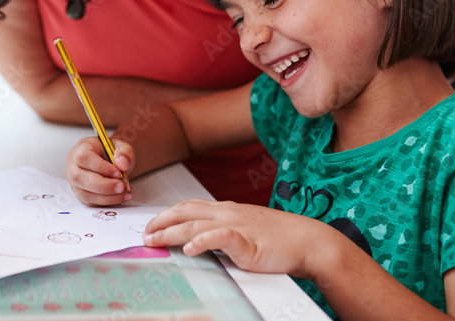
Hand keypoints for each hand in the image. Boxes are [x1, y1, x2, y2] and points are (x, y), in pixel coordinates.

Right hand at [66, 136, 134, 205]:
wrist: (112, 162)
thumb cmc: (112, 153)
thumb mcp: (121, 146)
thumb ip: (124, 152)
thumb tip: (122, 164)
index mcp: (80, 149)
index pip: (83, 157)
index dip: (100, 167)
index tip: (118, 172)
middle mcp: (74, 166)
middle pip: (79, 178)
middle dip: (103, 185)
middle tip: (122, 186)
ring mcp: (76, 183)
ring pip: (86, 194)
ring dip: (108, 197)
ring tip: (125, 192)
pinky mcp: (83, 195)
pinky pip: (92, 202)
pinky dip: (108, 202)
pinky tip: (121, 196)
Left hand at [142, 199, 331, 279]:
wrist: (309, 242)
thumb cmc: (281, 239)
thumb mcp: (246, 229)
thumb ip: (223, 231)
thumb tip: (200, 239)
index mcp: (227, 210)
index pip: (189, 206)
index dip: (166, 214)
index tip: (151, 225)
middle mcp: (228, 213)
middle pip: (185, 212)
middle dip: (161, 222)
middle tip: (144, 234)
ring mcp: (237, 226)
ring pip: (195, 224)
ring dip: (171, 232)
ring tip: (154, 240)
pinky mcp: (247, 242)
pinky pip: (220, 238)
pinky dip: (201, 241)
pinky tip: (189, 248)